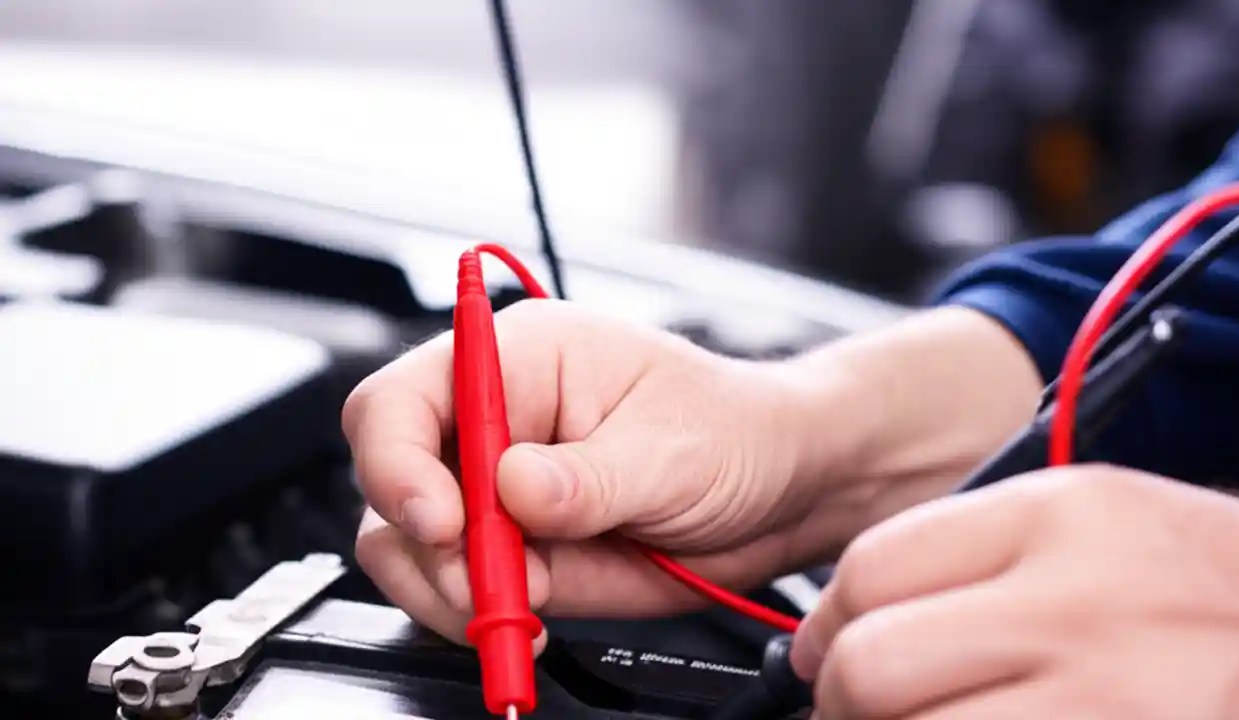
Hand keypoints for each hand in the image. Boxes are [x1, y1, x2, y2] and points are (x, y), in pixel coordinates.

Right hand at [343, 301, 870, 646]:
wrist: (779, 493)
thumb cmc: (736, 431)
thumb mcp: (672, 449)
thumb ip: (589, 477)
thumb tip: (512, 490)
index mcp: (519, 358)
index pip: (404, 398)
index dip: (398, 461)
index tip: (443, 520)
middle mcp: (492, 421)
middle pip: (390, 477)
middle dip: (424, 542)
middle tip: (489, 581)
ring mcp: (495, 491)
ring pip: (407, 544)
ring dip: (447, 589)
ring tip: (526, 603)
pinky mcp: (512, 551)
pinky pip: (454, 588)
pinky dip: (477, 615)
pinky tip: (529, 618)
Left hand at [793, 465, 1238, 718]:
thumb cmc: (1224, 588)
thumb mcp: (1108, 521)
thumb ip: (982, 554)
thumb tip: (858, 613)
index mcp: (1064, 518)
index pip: (874, 566)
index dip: (825, 622)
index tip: (818, 652)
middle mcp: (1076, 606)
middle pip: (875, 664)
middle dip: (837, 702)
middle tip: (845, 711)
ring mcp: (1102, 702)